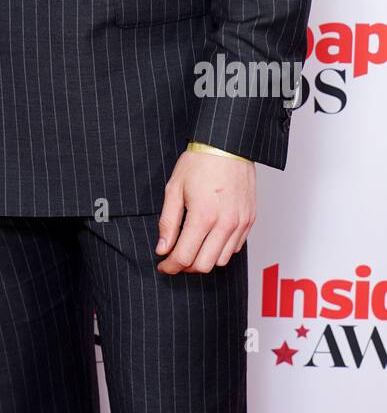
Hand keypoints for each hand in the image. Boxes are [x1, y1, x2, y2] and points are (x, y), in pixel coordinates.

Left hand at [155, 151, 254, 274]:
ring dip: (204, 260)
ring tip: (191, 247)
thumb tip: (163, 247)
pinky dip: (220, 250)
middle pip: (204, 265)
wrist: (227, 145)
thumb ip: (168, 222)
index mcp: (203, 216)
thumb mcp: (174, 189)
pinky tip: (209, 238)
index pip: (184, 257)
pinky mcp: (249, 220)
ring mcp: (240, 223)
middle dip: (186, 267)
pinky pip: (235, 248)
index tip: (163, 264)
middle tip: (174, 257)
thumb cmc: (200, 162)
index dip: (170, 265)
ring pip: (221, 261)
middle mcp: (225, 224)